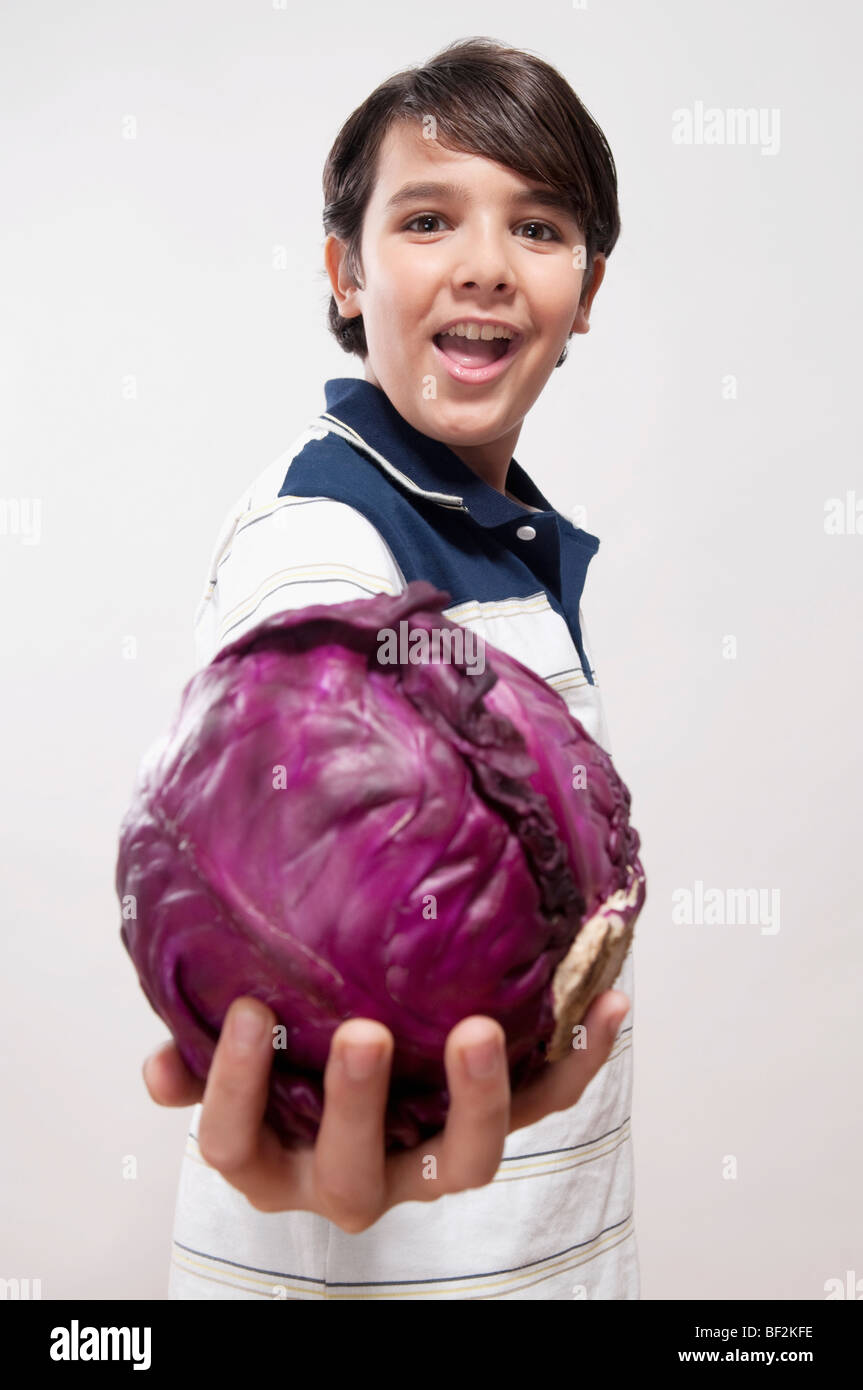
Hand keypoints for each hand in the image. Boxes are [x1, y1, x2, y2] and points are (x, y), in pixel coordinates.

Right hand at [143, 990, 629, 1233]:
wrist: (365, 1081)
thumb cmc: (284, 1063)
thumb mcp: (234, 1063)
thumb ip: (199, 1061)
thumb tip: (157, 1067)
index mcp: (274, 1158)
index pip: (237, 1146)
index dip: (238, 1089)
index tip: (250, 1012)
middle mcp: (352, 1176)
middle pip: (355, 1173)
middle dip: (358, 1106)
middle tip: (362, 1034)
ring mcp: (428, 1160)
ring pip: (464, 1161)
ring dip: (480, 1099)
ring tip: (484, 1029)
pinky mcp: (491, 1128)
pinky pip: (545, 1105)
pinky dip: (579, 1058)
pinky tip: (609, 1004)